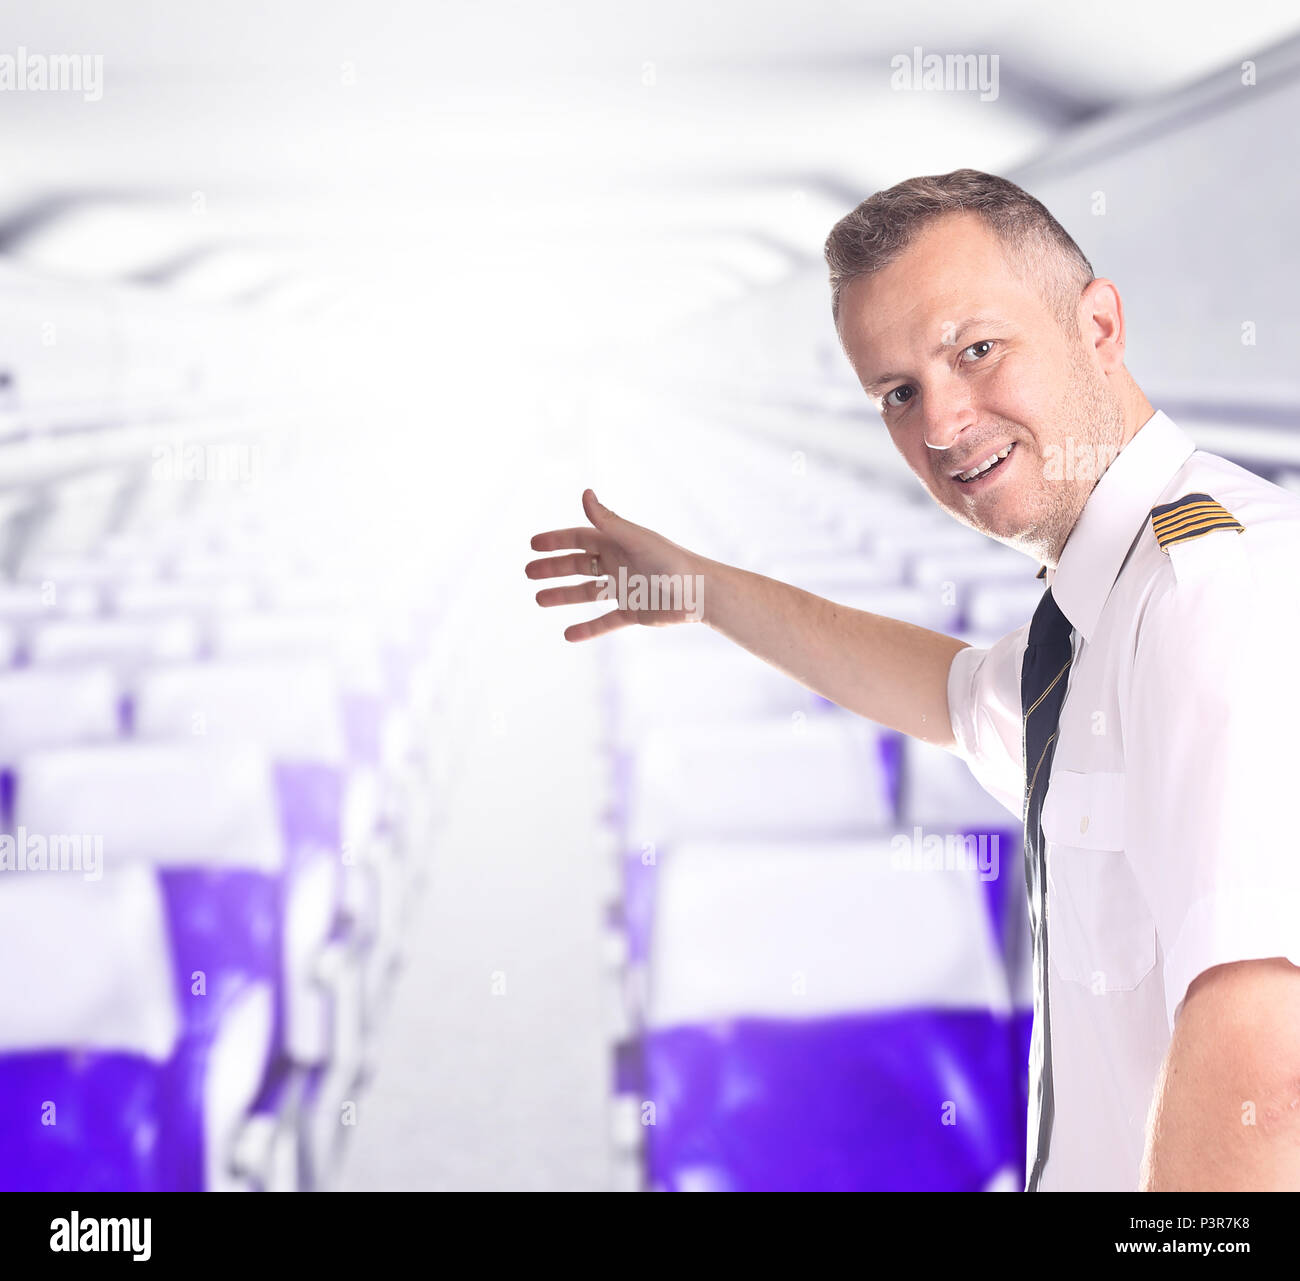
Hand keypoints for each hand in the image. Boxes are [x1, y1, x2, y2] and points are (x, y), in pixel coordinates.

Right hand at [526, 489, 706, 640]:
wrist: (699, 593)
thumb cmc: (671, 561)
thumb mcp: (635, 540)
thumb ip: (608, 521)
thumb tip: (585, 493)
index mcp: (618, 544)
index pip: (580, 539)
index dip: (556, 541)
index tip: (533, 545)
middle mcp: (619, 565)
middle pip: (579, 565)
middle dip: (553, 568)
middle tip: (528, 573)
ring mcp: (626, 589)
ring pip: (587, 593)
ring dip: (563, 595)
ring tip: (539, 599)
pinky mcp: (634, 612)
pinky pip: (605, 621)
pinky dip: (587, 629)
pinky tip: (568, 635)